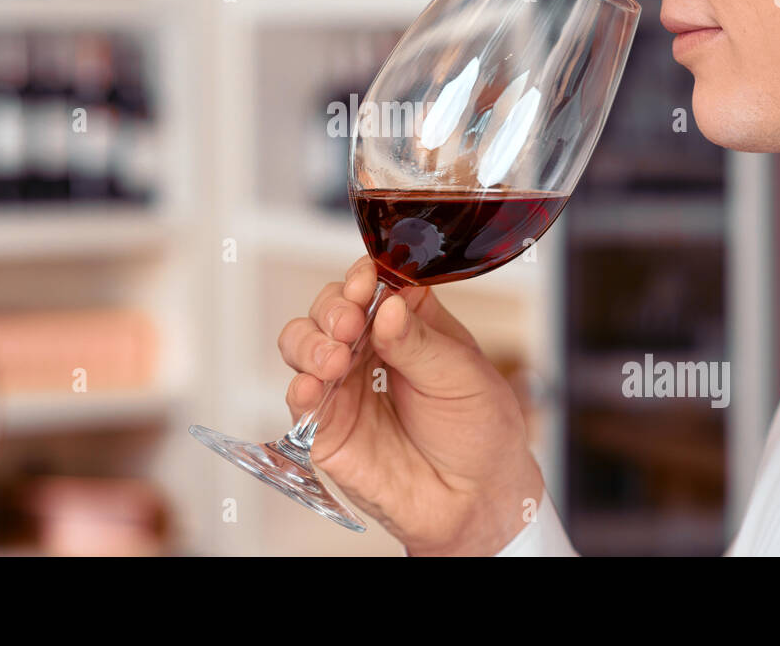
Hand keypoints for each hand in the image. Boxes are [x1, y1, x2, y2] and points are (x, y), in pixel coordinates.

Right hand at [278, 256, 543, 554]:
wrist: (478, 500)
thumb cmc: (480, 432)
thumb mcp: (462, 376)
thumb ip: (419, 342)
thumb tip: (387, 307)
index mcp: (406, 324)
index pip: (371, 285)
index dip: (362, 279)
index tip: (365, 283)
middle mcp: (369, 349)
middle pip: (328, 310)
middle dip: (332, 310)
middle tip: (349, 324)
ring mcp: (344, 387)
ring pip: (302, 345)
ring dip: (310, 343)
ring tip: (335, 357)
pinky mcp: (327, 429)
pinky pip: (300, 403)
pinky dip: (299, 389)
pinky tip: (310, 387)